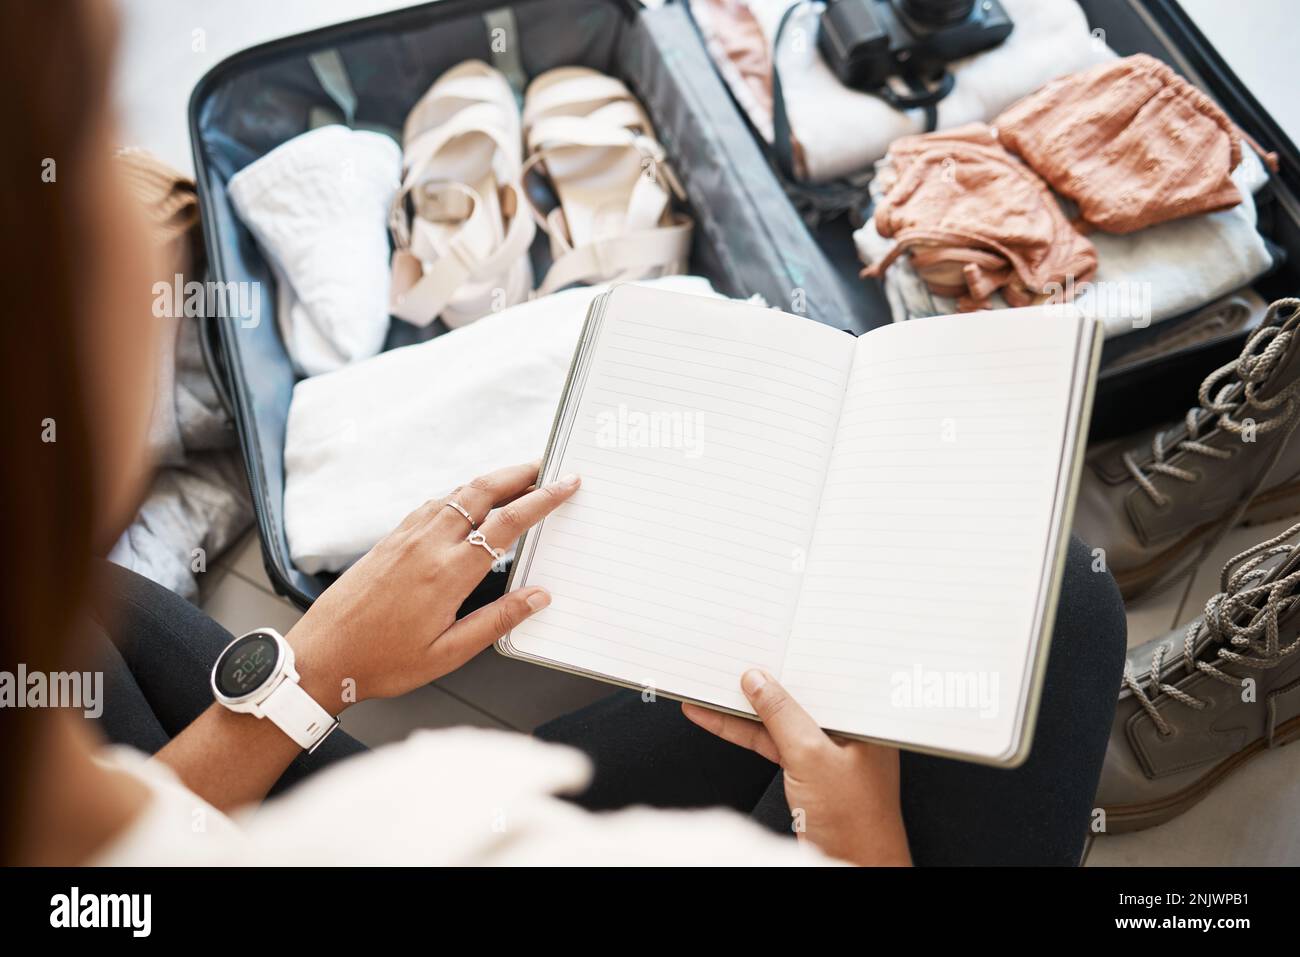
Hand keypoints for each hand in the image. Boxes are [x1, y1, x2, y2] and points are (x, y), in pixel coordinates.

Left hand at [286, 460, 578, 713]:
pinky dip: (460, 494)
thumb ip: (497, 621)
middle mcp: (427, 545)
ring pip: (456, 493)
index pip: (506, 524)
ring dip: (491, 481)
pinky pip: (433, 504)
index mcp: (448, 574)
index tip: (565, 485)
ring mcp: (406, 538)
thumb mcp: (448, 653)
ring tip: (517, 479)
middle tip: (546, 467)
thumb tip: (539, 596)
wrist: (321, 655)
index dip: (541, 500)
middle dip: (519, 473)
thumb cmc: (382, 661)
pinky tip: (468, 501)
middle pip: (482, 492)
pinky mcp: (391, 539)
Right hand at [683, 669, 910, 865]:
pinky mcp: (806, 770)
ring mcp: (825, 750)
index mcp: (862, 717)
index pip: (823, 676)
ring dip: (743, 708)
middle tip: (729, 662)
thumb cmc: (856, 822)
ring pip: (778, 719)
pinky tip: (716, 720)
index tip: (757, 649)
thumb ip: (782, 716)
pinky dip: (743, 732)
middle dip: (762, 680)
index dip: (790, 659)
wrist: (853, 866)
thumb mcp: (811, 756)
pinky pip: (770, 742)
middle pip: (798, 694)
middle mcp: (847, 729)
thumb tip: (758, 682)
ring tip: (709, 688)